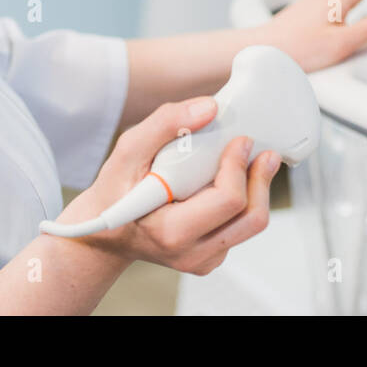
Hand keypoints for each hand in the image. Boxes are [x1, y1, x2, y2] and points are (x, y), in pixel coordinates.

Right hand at [56, 97, 279, 274]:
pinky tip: (232, 180)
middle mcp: (192, 254)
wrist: (102, 233)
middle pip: (251, 218)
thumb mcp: (128, 151)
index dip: (239, 166)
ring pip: (251, 225)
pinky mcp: (210, 257)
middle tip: (263, 151)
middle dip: (261, 179)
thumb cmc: (114, 191)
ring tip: (256, 161)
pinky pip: (239, 229)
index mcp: (171, 232)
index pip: (227, 202)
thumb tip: (210, 107)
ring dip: (258, 189)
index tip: (240, 139)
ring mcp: (203, 259)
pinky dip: (244, 201)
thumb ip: (165, 124)